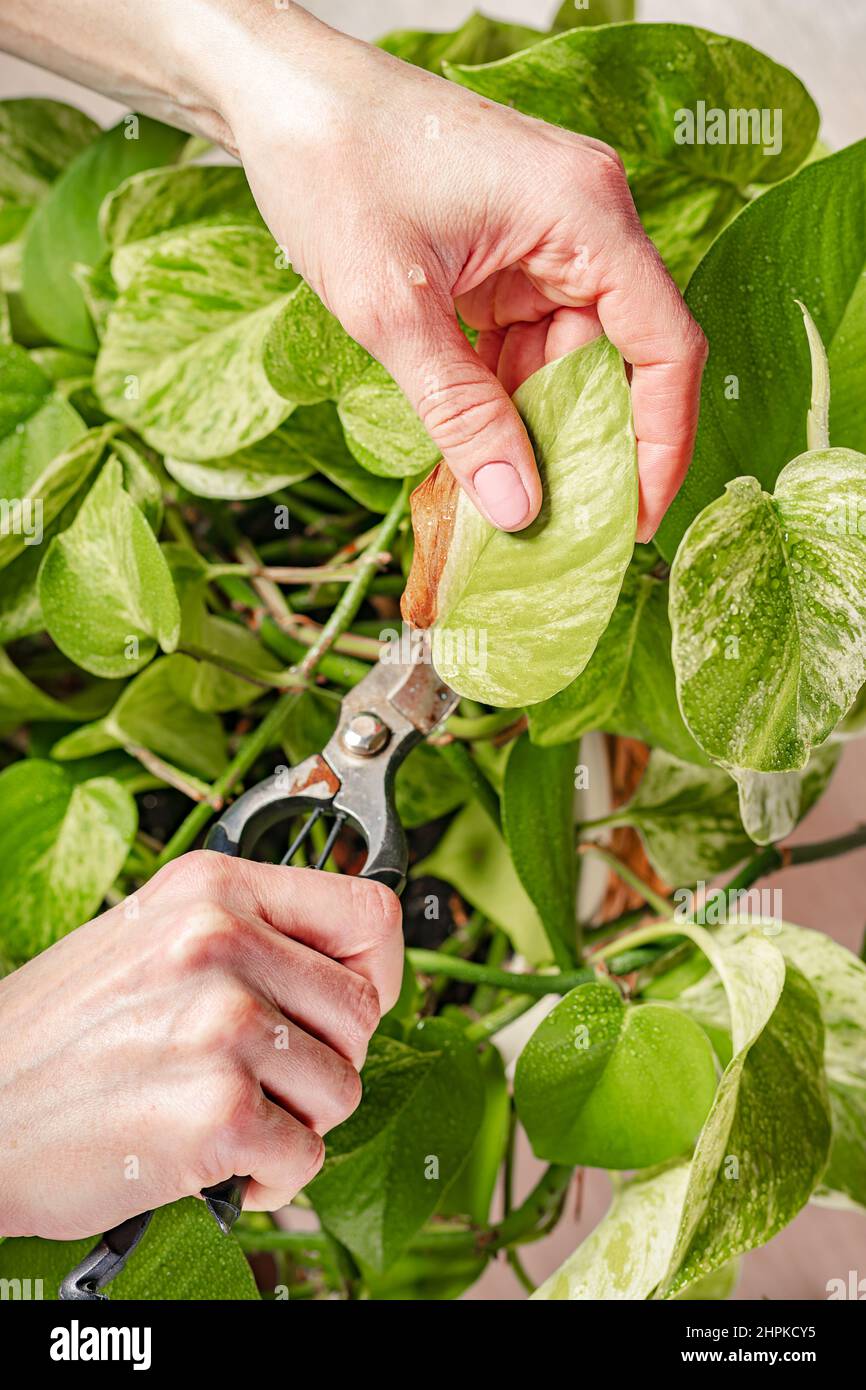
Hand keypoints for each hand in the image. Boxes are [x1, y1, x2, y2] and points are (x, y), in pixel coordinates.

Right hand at [0, 851, 401, 1239]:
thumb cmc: (56, 1036)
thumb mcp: (149, 938)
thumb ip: (248, 936)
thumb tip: (345, 969)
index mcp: (212, 888)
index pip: (368, 910)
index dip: (377, 969)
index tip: (353, 1002)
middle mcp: (222, 941)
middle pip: (361, 1011)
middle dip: (325, 1059)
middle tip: (265, 1080)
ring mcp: (223, 1024)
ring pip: (342, 1086)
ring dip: (298, 1120)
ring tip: (231, 1117)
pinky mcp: (218, 1111)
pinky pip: (308, 1155)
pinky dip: (273, 1177)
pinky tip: (221, 1163)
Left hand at [225, 17, 706, 538]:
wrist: (277, 93)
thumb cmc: (331, 164)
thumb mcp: (392, 310)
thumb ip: (461, 415)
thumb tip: (517, 508)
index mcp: (583, 214)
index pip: (666, 346)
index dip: (662, 444)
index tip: (636, 520)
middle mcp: (584, 221)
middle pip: (617, 360)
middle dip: (587, 450)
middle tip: (562, 534)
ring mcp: (546, 237)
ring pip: (567, 360)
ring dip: (539, 430)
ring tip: (510, 506)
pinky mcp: (508, 252)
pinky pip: (527, 343)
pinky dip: (505, 398)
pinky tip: (482, 452)